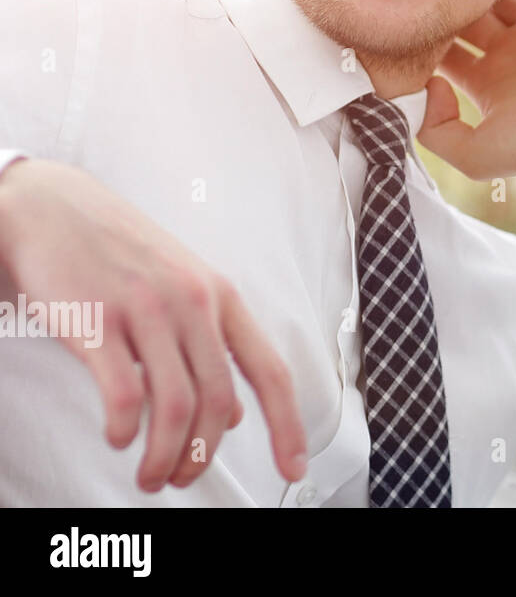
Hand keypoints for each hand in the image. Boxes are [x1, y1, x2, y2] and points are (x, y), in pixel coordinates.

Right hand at [0, 158, 307, 491]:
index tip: (294, 469)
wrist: (50, 207)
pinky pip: (124, 395)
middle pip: (219, 402)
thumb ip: (212, 345)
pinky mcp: (96, 321)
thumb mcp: (182, 288)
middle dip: (203, 455)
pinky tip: (118, 438)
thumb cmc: (118, 253)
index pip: (271, 371)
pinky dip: (125, 431)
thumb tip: (234, 413)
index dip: (288, 425)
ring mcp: (146, 310)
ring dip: (166, 456)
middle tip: (181, 480)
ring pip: (176, 407)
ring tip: (151, 476)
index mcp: (221, 297)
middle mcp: (193, 302)